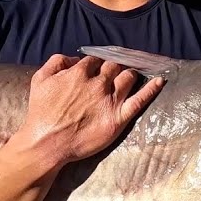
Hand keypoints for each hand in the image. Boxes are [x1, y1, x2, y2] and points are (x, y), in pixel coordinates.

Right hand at [20, 53, 164, 166]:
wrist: (47, 143)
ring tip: (130, 76)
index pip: (94, 61)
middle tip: (112, 74)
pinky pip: (140, 100)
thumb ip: (56, 62)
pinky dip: (152, 89)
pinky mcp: (119, 117)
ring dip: (129, 74)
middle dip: (113, 68)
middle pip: (113, 67)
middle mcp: (98, 83)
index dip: (95, 65)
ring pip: (128, 77)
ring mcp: (110, 100)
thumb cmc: (41, 113)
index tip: (96, 70)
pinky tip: (160, 81)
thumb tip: (74, 58)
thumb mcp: (40, 79)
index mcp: (80, 72)